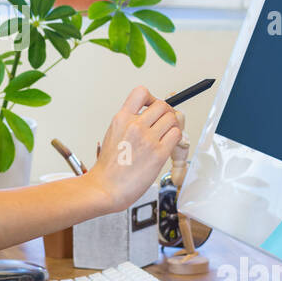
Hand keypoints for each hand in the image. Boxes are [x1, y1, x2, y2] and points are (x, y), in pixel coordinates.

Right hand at [85, 85, 182, 211]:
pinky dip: (176, 138)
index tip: (152, 106)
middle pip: (162, 105)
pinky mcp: (159, 154)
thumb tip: (145, 118)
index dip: (152, 98)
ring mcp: (148, 139)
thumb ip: (128, 123)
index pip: (141, 92)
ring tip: (167, 134)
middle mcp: (135, 125)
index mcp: (121, 119)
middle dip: (166, 113)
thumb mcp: (112, 135)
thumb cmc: (108, 168)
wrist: (105, 188)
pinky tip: (169, 145)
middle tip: (164, 123)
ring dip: (173, 126)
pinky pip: (176, 135)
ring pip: (172, 118)